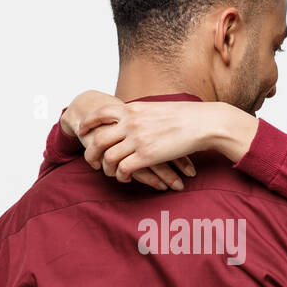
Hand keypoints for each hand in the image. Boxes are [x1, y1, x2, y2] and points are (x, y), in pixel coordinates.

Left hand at [77, 100, 257, 182]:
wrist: (203, 123)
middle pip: (99, 139)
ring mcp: (138, 140)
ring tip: (110, 173)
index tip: (82, 130)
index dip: (88, 123)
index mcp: (133, 109)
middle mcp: (132, 123)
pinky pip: (123, 169)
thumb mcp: (156, 108)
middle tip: (90, 161)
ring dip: (106, 168)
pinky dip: (121, 176)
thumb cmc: (185, 116)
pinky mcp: (147, 156)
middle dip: (90, 152)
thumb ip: (140, 113)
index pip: (101, 113)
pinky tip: (126, 178)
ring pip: (109, 157)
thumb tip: (131, 116)